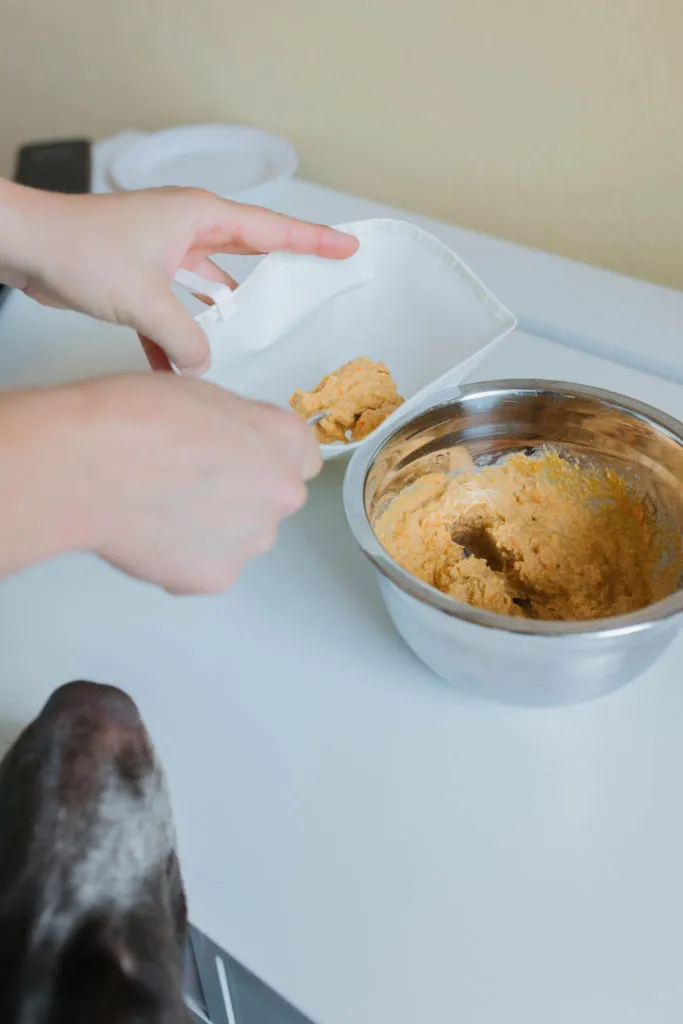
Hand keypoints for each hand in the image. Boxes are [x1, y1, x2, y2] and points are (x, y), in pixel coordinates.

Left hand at [0, 182, 357, 374]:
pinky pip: (173, 312)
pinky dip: (175, 339)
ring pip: (208, 288)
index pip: (271, 231)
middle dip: (277, 274)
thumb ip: (184, 338)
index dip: (314, 241)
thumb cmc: (79, 246)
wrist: (28, 246)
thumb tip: (204, 364)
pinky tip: (176, 369)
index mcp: (198, 217)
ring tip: (246, 340)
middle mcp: (186, 230)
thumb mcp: (145, 299)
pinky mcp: (141, 277)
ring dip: (218, 317)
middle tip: (314, 283)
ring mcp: (163, 253)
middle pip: (247, 255)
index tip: (346, 246)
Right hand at [67, 374, 320, 592]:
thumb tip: (240, 442)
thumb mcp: (202, 393)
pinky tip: (153, 532)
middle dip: (242, 494)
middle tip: (187, 481)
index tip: (237, 455)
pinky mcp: (218, 577)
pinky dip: (186, 556)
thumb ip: (242, 423)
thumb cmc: (131, 420)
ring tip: (162, 506)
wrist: (85, 466)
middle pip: (271, 499)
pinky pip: (210, 567)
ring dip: (215, 528)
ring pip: (242, 537)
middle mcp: (281, 494)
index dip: (263, 453)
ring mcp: (251, 541)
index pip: (302, 455)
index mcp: (283, 440)